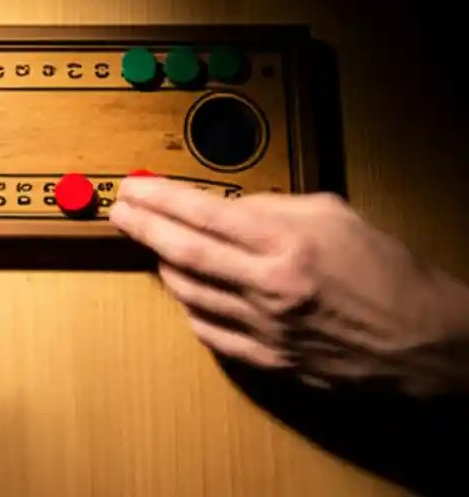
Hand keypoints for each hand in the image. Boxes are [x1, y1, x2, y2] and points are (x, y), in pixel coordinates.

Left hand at [110, 178, 468, 396]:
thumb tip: (225, 206)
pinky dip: (190, 307)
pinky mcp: (267, 359)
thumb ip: (274, 206)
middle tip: (121, 212)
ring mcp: (264, 327)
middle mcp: (269, 287)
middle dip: (143, 228)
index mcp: (288, 244)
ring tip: (153, 244)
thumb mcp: (335, 215)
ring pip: (188, 292)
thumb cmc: (386, 272)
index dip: (160, 198)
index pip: (203, 213)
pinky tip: (185, 290)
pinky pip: (208, 331)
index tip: (135, 187)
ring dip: (163, 265)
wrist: (424, 340)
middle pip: (183, 252)